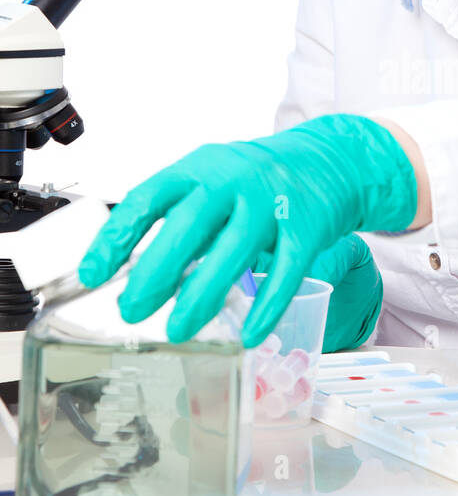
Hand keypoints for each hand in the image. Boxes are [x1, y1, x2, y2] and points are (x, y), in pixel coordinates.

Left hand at [76, 114, 415, 348]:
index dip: (116, 237)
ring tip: (178, 329)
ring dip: (202, 294)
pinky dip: (268, 307)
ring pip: (233, 251)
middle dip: (155, 272)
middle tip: (131, 310)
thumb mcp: (209, 180)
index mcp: (198, 168)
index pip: (147, 199)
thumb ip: (174, 215)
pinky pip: (286, 272)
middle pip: (188, 226)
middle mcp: (233, 180)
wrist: (326, 160)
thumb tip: (128, 268)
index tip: (92, 273)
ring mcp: (271, 203)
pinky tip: (251, 334)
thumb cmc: (255, 180)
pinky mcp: (307, 228)